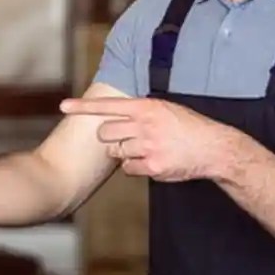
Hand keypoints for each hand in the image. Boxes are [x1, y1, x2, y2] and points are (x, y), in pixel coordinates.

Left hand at [60, 96, 235, 181]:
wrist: (212, 147)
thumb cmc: (188, 127)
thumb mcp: (165, 108)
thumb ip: (141, 111)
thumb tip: (118, 115)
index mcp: (146, 107)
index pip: (108, 105)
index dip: (82, 107)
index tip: (63, 106)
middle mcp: (144, 125)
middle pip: (106, 133)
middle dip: (110, 138)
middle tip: (125, 139)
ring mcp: (148, 146)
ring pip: (117, 152)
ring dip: (124, 153)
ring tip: (146, 149)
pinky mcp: (153, 166)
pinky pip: (129, 169)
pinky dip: (135, 168)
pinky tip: (151, 161)